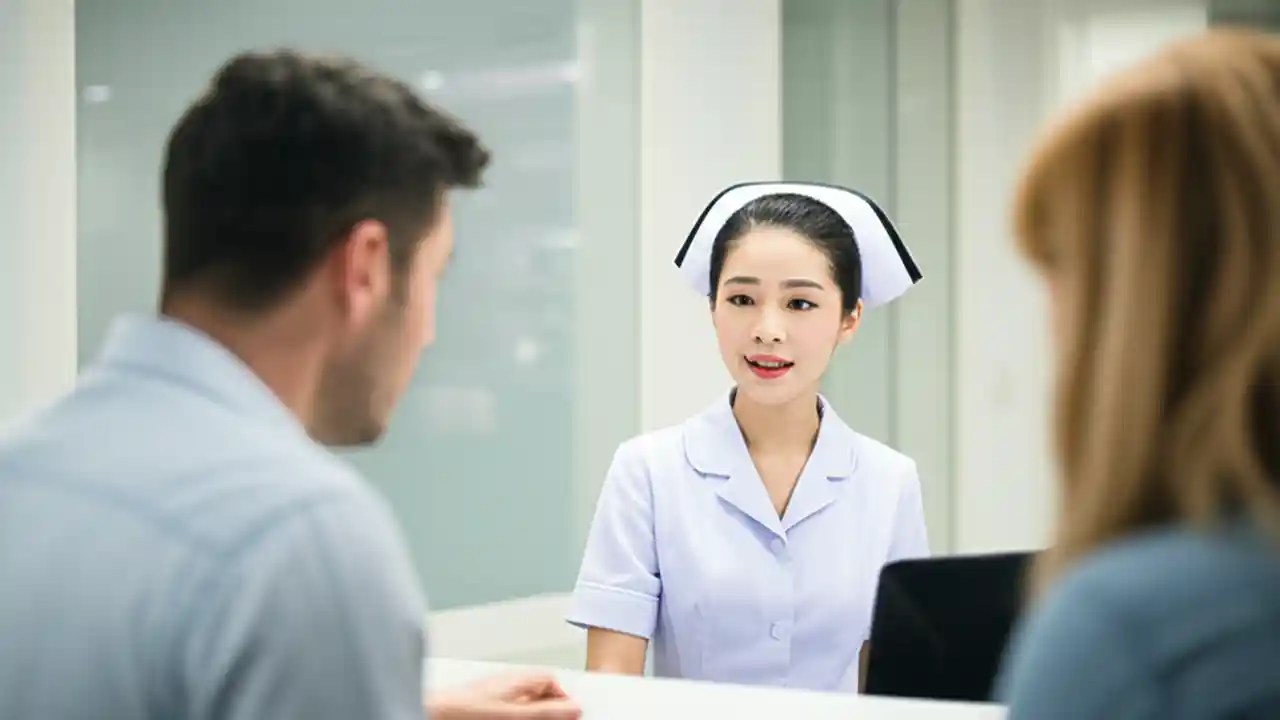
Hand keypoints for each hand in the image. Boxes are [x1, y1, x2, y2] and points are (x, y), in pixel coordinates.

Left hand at [426, 672, 581, 719]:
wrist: (435, 714)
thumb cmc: (468, 712)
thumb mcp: (516, 716)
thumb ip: (546, 712)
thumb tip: (575, 708)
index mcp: (519, 678)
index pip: (551, 681)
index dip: (562, 699)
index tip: (569, 715)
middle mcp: (508, 682)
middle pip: (539, 692)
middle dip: (547, 708)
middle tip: (553, 719)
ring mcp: (494, 692)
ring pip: (523, 702)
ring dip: (531, 712)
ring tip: (530, 718)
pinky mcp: (483, 704)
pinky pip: (509, 707)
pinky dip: (515, 713)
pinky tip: (509, 717)